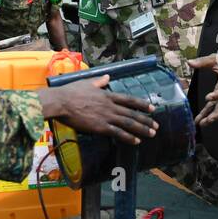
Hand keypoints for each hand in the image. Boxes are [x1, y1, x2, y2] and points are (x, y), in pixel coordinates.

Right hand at [38, 76, 156, 143]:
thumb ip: (99, 81)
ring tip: (152, 134)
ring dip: (142, 129)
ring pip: (128, 123)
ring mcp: (106, 116)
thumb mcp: (87, 82)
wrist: (61, 102)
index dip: (142, 104)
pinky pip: (118, 133)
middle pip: (132, 113)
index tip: (152, 108)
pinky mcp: (100, 127)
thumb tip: (107, 77)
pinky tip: (137, 141)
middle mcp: (110, 106)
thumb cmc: (70, 92)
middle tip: (156, 125)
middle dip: (146, 120)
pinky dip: (128, 137)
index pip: (129, 100)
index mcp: (107, 95)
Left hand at [189, 53, 217, 125]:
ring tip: (201, 123)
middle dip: (217, 114)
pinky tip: (199, 121)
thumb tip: (190, 63)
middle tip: (208, 120)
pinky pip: (214, 108)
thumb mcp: (216, 59)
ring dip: (211, 117)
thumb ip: (203, 61)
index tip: (208, 97)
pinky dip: (207, 115)